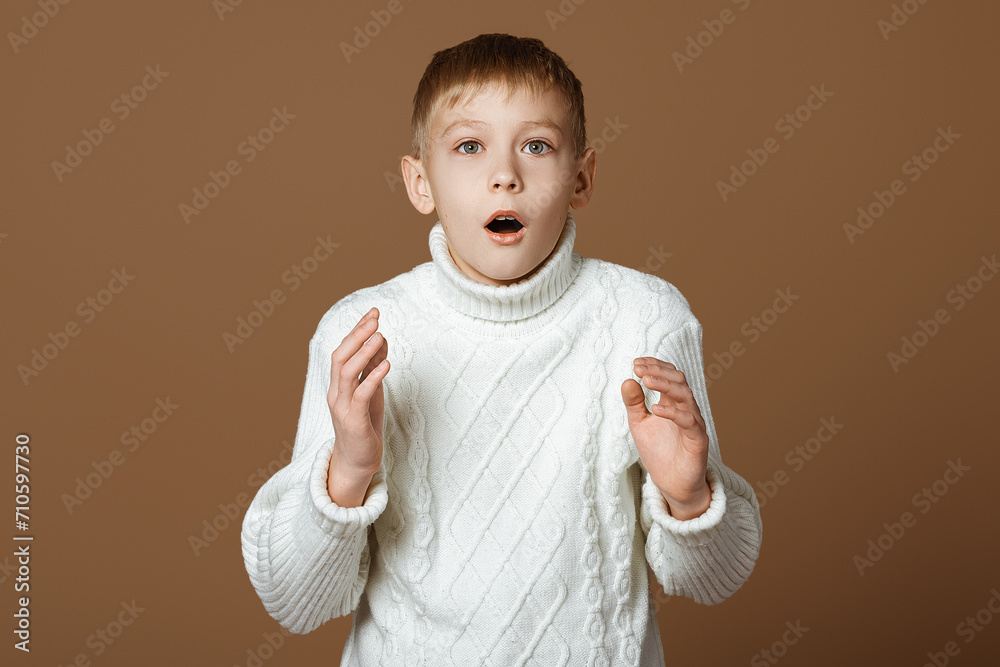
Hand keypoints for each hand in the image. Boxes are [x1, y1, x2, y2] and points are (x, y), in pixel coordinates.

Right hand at [327, 308, 389, 491]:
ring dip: (364, 352)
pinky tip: (386, 364)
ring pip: (347, 373)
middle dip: (357, 335)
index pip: (342, 351)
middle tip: (374, 318)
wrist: (357, 462)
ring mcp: (342, 407)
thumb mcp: (371, 392)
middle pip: (340, 357)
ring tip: (380, 336)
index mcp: (338, 385)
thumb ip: (372, 368)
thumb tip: (381, 340)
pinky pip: (361, 395)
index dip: (356, 331)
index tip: (372, 313)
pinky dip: (372, 377)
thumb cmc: (364, 425)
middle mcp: (336, 393)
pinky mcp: (353, 421)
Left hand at [621, 357, 710, 519]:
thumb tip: (626, 380)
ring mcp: (694, 422)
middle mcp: (685, 408)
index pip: (668, 375)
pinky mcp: (698, 439)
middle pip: (678, 380)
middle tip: (639, 369)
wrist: (672, 483)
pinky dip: (673, 412)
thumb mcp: (639, 424)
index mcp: (672, 402)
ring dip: (665, 385)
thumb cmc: (658, 451)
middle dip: (658, 371)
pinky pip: (689, 421)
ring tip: (645, 381)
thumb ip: (634, 403)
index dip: (654, 366)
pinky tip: (656, 409)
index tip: (636, 363)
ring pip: (685, 395)